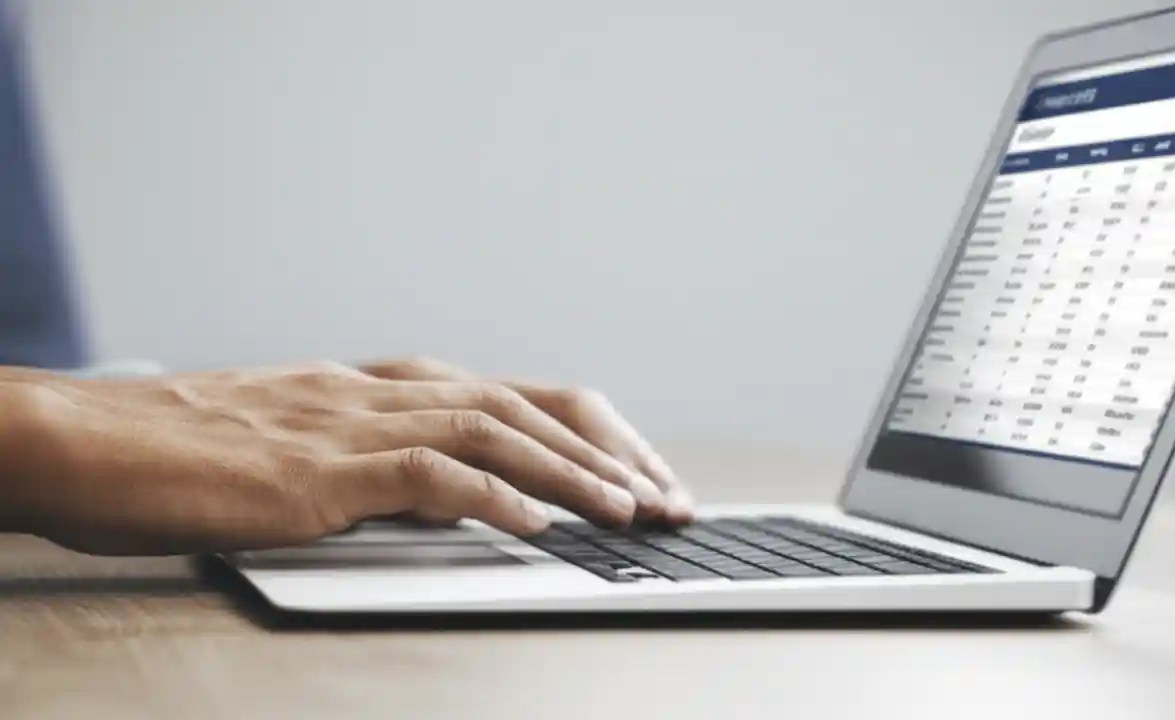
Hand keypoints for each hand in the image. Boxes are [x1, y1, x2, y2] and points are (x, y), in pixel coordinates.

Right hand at [0, 359, 691, 555]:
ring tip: (630, 511)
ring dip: (573, 472)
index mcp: (383, 386)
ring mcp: (353, 422)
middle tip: (667, 498)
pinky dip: (492, 495)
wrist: (88, 441)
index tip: (639, 476)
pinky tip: (535, 522)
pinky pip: (428, 474)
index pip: (516, 396)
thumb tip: (457, 498)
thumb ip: (381, 463)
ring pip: (495, 428)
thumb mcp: (307, 450)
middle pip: (528, 402)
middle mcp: (381, 390)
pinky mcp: (319, 468)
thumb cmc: (187, 453)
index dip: (589, 434)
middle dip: (611, 451)